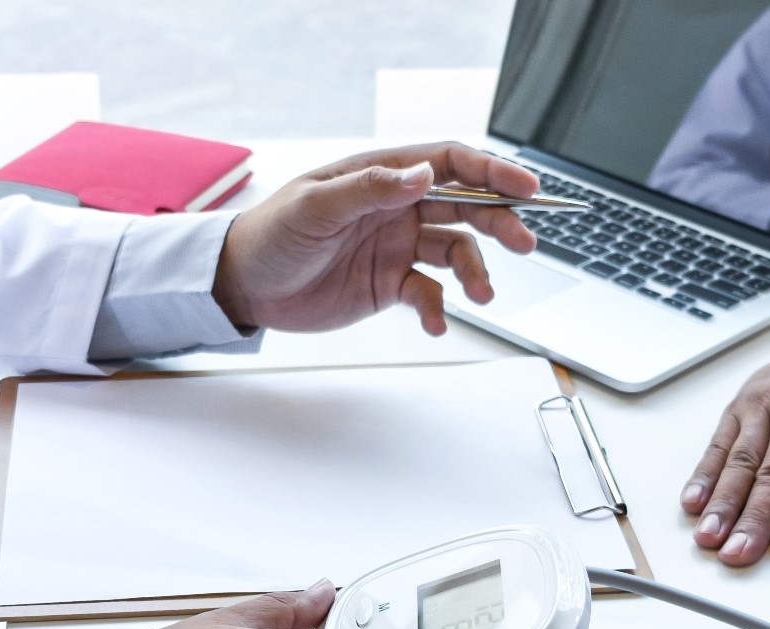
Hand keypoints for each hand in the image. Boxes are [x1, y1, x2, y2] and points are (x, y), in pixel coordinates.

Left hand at [212, 142, 538, 335]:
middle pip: (465, 206)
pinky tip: (434, 323)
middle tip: (524, 242)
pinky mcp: (390, 284)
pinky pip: (429, 294)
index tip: (525, 188)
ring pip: (455, 252)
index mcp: (383, 175)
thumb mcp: (315, 206)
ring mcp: (396, 246)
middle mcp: (397, 207)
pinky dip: (437, 310)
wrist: (245, 286)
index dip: (492, 172)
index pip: (449, 164)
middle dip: (499, 221)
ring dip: (474, 272)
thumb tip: (421, 176)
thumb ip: (369, 188)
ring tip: (480, 296)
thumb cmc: (271, 234)